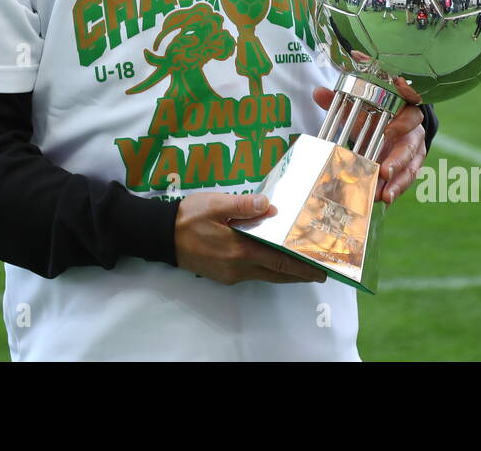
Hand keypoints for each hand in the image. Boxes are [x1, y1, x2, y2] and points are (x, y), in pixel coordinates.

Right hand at [173, 192, 327, 285]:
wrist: (160, 235)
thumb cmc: (188, 217)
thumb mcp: (215, 204)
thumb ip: (243, 205)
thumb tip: (270, 206)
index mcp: (240, 250)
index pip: (278, 261)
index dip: (301, 267)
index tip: (320, 270)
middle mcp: (238, 267)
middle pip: (276, 273)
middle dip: (298, 274)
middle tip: (319, 271)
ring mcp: (230, 274)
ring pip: (265, 275)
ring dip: (284, 272)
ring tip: (301, 265)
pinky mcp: (222, 274)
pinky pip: (252, 273)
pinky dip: (267, 268)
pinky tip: (271, 258)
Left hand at [312, 76, 426, 204]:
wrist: (394, 125)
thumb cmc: (378, 115)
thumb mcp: (363, 108)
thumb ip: (344, 102)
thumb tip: (318, 92)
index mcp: (406, 114)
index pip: (411, 116)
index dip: (402, 124)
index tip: (388, 132)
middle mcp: (414, 134)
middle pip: (410, 148)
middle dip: (398, 162)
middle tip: (384, 173)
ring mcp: (414, 154)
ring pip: (410, 169)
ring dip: (397, 183)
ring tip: (384, 195)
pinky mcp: (410, 169)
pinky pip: (405, 181)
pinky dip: (395, 190)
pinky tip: (384, 199)